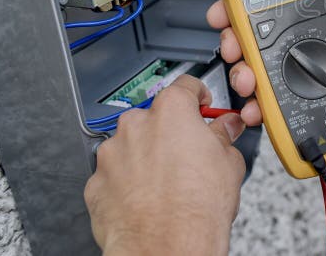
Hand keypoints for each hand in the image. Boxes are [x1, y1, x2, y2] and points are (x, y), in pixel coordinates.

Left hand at [84, 76, 245, 255]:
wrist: (167, 247)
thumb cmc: (196, 209)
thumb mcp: (229, 163)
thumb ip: (224, 137)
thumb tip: (226, 129)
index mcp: (171, 112)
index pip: (185, 86)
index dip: (198, 95)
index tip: (201, 105)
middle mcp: (136, 125)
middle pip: (154, 117)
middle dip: (170, 131)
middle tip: (188, 153)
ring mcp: (111, 154)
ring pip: (131, 145)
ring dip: (146, 156)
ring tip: (168, 183)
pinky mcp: (96, 183)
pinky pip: (114, 174)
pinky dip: (128, 182)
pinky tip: (148, 198)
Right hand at [206, 0, 325, 130]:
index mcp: (308, 11)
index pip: (261, 2)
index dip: (235, 4)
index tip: (224, 11)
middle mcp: (300, 39)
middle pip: (249, 38)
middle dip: (232, 43)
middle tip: (235, 48)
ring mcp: (301, 71)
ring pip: (255, 72)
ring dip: (242, 76)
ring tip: (249, 80)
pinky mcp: (304, 99)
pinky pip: (272, 103)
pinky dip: (258, 106)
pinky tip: (258, 106)